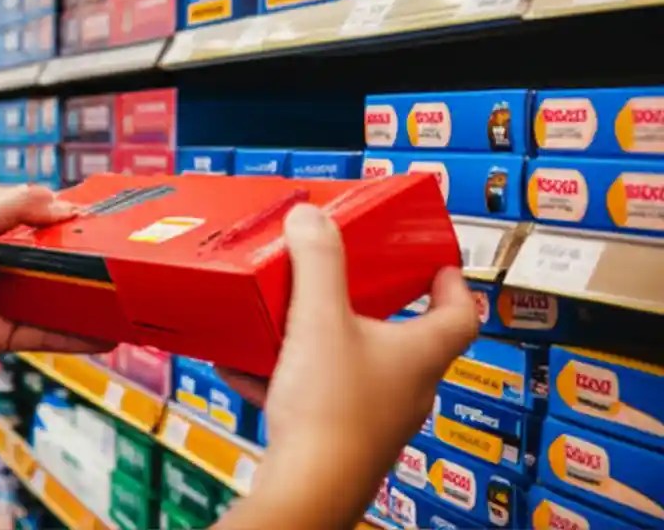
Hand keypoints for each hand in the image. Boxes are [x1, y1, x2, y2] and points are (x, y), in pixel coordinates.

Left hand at [0, 185, 113, 360]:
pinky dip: (75, 339)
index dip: (73, 226)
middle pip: (57, 267)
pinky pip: (46, 337)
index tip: (109, 225)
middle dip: (89, 268)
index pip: (44, 226)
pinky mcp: (2, 336)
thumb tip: (64, 205)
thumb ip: (15, 210)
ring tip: (130, 307)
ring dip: (90, 307)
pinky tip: (106, 339)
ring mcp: (6, 303)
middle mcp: (5, 269)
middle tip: (131, 267)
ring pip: (57, 304)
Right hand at [217, 204, 477, 528]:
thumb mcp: (319, 320)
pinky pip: (315, 399)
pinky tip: (246, 369)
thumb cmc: (331, 413)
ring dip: (321, 344)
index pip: (460, 314)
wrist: (308, 489)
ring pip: (354, 369)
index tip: (437, 265)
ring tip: (285, 324)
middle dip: (372, 309)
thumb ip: (317, 263)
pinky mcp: (338, 440)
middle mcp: (406, 389)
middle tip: (349, 284)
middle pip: (403, 340)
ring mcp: (374, 418)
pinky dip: (285, 380)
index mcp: (418, 355)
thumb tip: (312, 217)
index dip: (452, 285)